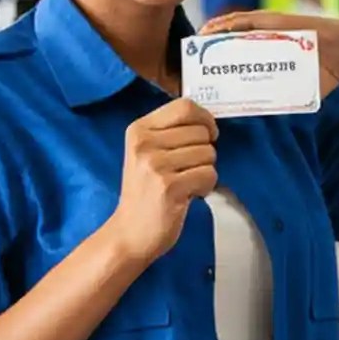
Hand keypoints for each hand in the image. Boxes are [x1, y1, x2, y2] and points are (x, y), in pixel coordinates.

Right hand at [104, 98, 218, 263]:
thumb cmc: (143, 192)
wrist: (129, 233)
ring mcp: (155, 165)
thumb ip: (170, 133)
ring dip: (204, 171)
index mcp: (138, 130)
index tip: (208, 133)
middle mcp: (144, 143)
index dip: (205, 118)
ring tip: (185, 183)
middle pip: (201, 132)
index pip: (184, 106)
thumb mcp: (146, 153)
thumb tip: (208, 120)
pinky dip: (205, 187)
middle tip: (187, 170)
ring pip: (208, 154)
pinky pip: (209, 175)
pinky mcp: (169, 187)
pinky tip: (188, 195)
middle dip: (204, 151)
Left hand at [199, 11, 338, 96]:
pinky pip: (243, 20)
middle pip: (227, 48)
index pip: (233, 65)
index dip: (214, 71)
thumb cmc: (323, 76)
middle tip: (188, 65)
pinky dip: (225, 23)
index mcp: (265, 61)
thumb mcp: (295, 92)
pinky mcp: (271, 20)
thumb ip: (277, 102)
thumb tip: (257, 121)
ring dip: (210, 37)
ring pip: (231, 32)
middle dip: (208, 55)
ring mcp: (266, 31)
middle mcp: (262, 44)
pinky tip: (210, 29)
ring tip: (193, 45)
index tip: (197, 81)